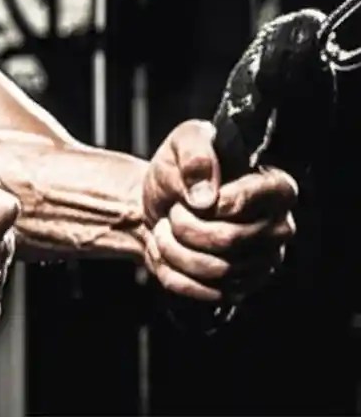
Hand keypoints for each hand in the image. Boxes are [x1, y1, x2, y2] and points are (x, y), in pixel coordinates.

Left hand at [142, 120, 298, 302]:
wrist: (157, 203)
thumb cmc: (178, 172)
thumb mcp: (182, 143)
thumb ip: (195, 153)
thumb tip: (205, 195)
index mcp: (276, 187)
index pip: (263, 198)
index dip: (222, 199)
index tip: (195, 197)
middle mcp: (277, 227)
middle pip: (229, 238)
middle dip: (185, 225)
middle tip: (173, 211)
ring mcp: (261, 261)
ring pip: (215, 269)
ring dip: (174, 248)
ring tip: (164, 228)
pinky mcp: (240, 287)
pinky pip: (203, 291)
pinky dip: (172, 271)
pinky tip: (167, 250)